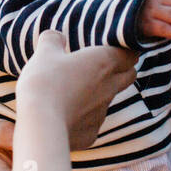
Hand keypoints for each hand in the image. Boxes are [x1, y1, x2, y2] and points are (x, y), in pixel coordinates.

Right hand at [17, 31, 137, 150]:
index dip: (126, 50)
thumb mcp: (44, 53)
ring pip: (108, 99)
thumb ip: (53, 40)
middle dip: (122, 69)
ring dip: (98, 94)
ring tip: (74, 91)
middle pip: (129, 75)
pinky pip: (91, 122)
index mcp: (104, 62)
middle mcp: (109, 87)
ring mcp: (102, 113)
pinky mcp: (91, 133)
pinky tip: (64, 116)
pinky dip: (82, 117)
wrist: (40, 126)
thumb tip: (57, 36)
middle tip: (103, 66)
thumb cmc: (45, 82)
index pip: (130, 53)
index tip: (117, 47)